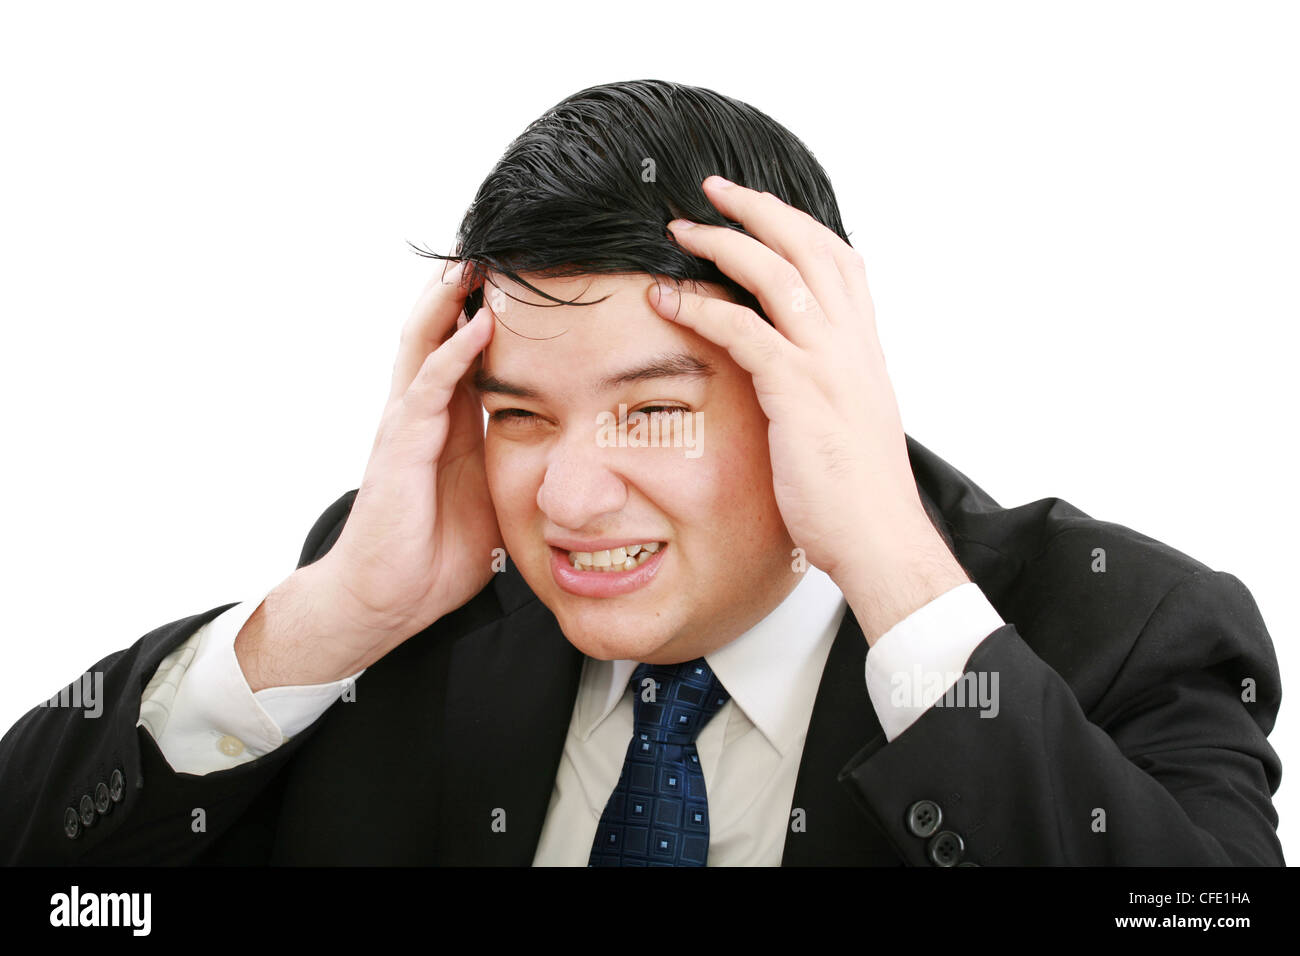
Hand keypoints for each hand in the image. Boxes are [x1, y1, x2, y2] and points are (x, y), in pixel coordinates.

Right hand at [242, 260, 501, 687]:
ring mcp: (408, 423)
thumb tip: (576, 454)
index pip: (470, 349)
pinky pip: (429, 388)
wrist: (388, 597)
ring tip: (481, 256)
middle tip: (500, 243)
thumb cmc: (436, 551)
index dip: (493, 310)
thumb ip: (519, 463)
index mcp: (449, 421)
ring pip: (428, 342)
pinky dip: (454, 353)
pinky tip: (480, 324)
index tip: (529, 273)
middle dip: (466, 287)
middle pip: (442, 329)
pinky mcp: (400, 445)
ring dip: (453, 298)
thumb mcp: (493, 495)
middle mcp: (424, 411)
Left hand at [647, 176, 967, 641]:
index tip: (756, 207)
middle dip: (758, 210)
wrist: (879, 539)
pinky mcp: (799, 392)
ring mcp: (828, 364)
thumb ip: (826, 384)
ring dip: (724, 244)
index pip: (838, 260)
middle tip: (711, 191)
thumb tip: (797, 372)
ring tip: (679, 232)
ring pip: (777, 275)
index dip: (796, 225)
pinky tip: (669, 301)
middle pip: (809, 247)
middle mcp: (851, 344)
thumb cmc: (858, 494)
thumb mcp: (848, 422)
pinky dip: (704, 308)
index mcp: (863, 348)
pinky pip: (745, 332)